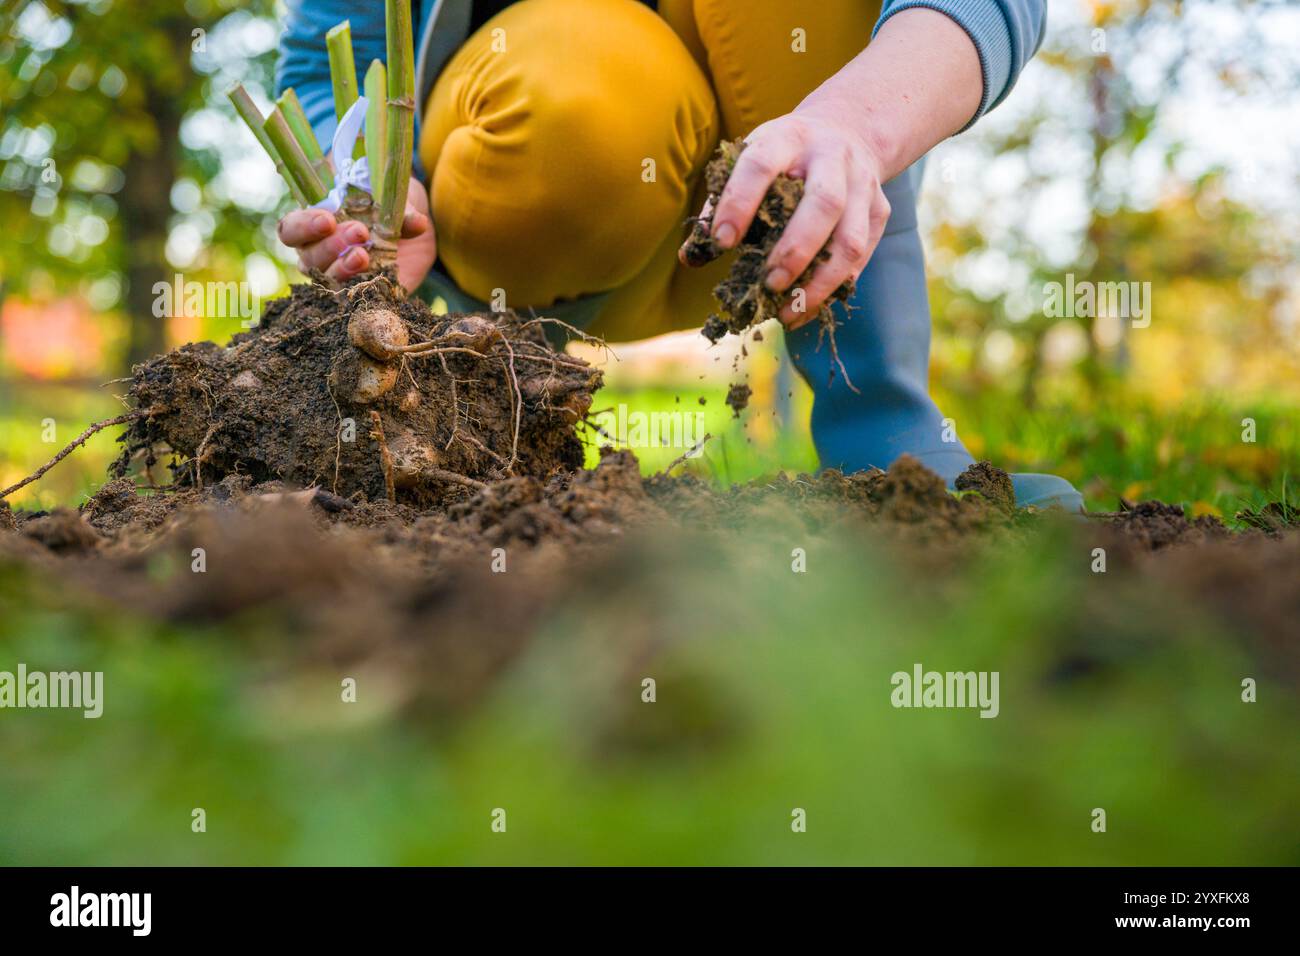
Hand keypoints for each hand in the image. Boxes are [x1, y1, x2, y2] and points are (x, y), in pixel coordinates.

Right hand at [277, 177, 436, 293]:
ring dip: (343, 268)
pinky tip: (375, 280)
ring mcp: (339, 276)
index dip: (304, 226)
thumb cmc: (390, 206)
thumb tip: (417, 223)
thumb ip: (399, 208)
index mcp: (314, 223)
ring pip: (327, 280)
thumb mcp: (395, 198)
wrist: (414, 235)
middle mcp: (319, 253)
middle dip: (332, 245)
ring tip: (364, 256)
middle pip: (308, 257)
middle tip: (359, 231)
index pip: (290, 229)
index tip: (327, 220)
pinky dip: (363, 288)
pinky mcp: (361, 293)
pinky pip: (354, 298)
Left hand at [684, 112, 890, 328]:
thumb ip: (720, 202)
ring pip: (851, 240)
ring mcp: (863, 184)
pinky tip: (806, 307)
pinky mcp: (880, 211)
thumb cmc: (785, 156)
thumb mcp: (751, 158)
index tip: (721, 242)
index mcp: (788, 137)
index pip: (761, 165)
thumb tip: (692, 255)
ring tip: (787, 311)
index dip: (739, 204)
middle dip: (795, 250)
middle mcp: (832, 157)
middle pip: (824, 204)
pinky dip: (834, 287)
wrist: (849, 130)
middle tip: (768, 284)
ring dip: (819, 282)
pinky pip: (862, 256)